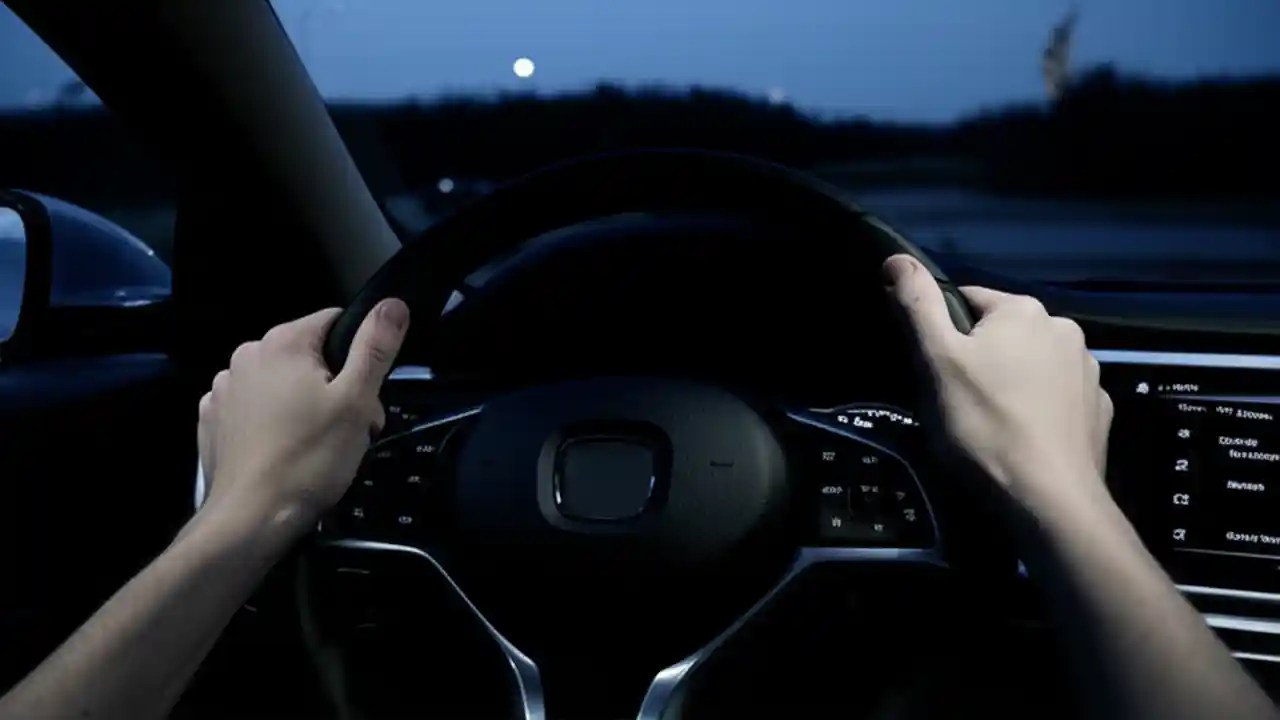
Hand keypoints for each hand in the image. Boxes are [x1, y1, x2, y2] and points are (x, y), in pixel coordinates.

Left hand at [196, 299, 409, 534]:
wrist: (251, 518)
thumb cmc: (310, 458)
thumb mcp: (357, 401)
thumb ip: (375, 348)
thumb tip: (393, 303)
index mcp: (282, 341)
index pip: (335, 322)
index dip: (359, 358)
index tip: (364, 399)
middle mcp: (246, 355)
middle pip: (308, 355)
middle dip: (332, 385)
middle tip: (348, 430)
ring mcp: (222, 389)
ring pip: (280, 382)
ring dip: (301, 403)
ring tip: (315, 445)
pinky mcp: (211, 420)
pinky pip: (253, 407)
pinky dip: (270, 421)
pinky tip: (281, 451)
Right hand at [884, 254, 1112, 511]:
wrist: (1048, 498)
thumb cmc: (983, 425)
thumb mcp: (937, 361)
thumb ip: (918, 304)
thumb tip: (896, 257)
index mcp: (1023, 311)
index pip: (968, 300)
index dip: (943, 332)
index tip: (933, 368)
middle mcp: (1064, 330)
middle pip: (1003, 334)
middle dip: (980, 358)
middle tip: (956, 400)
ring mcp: (1088, 372)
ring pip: (1033, 365)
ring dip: (1012, 382)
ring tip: (990, 423)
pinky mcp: (1099, 411)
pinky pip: (1058, 398)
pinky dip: (1039, 409)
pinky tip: (1023, 437)